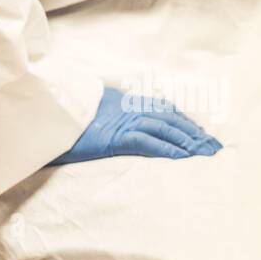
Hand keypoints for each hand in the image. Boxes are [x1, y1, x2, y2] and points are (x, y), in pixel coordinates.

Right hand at [48, 87, 222, 166]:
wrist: (45, 115)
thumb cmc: (69, 119)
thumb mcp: (96, 114)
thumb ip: (114, 117)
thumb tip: (125, 128)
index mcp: (127, 103)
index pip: (165, 112)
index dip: (186, 122)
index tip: (203, 134)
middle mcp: (129, 110)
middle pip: (171, 120)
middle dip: (195, 132)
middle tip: (215, 146)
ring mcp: (122, 122)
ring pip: (164, 128)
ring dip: (187, 140)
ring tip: (205, 151)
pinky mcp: (114, 137)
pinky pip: (146, 142)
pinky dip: (166, 148)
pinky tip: (183, 156)